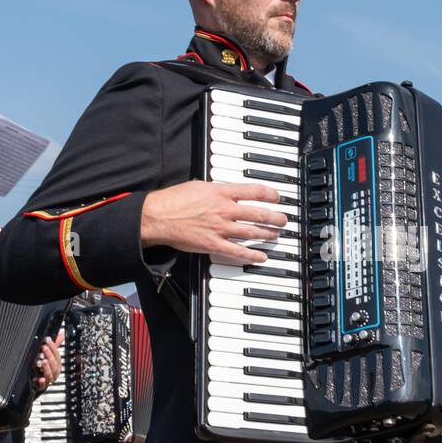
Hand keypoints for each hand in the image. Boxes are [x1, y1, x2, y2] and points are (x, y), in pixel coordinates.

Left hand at [30, 330, 64, 391]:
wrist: (38, 384)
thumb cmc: (45, 369)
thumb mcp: (50, 356)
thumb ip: (55, 346)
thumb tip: (61, 335)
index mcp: (57, 364)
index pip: (57, 354)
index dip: (53, 347)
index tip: (47, 340)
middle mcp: (54, 372)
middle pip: (54, 364)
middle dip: (49, 355)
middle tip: (44, 348)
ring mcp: (48, 379)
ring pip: (50, 373)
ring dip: (47, 367)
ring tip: (43, 361)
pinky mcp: (42, 386)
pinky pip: (43, 385)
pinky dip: (42, 382)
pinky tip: (40, 378)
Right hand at [140, 181, 287, 264]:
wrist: (158, 216)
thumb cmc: (174, 200)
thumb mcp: (199, 186)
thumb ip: (217, 189)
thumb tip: (229, 191)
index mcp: (221, 192)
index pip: (254, 190)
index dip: (270, 194)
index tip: (277, 197)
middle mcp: (224, 209)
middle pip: (259, 213)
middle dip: (275, 217)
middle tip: (283, 219)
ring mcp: (220, 228)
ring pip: (252, 232)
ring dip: (268, 234)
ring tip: (276, 235)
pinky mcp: (213, 244)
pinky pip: (238, 251)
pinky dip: (252, 255)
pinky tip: (261, 256)